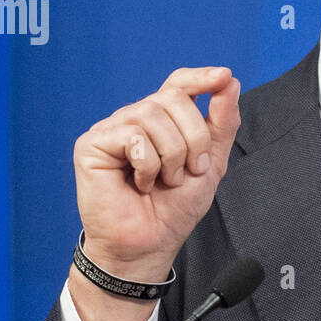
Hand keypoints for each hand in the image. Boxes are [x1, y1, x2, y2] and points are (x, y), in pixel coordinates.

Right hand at [72, 66, 240, 280]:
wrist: (150, 244)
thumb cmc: (174, 208)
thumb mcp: (210, 163)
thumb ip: (222, 123)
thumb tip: (229, 81)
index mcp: (161, 121)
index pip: (178, 83)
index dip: (200, 77)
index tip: (223, 77)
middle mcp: (135, 119)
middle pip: (173, 98)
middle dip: (194, 138)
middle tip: (189, 171)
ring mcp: (112, 129)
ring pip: (154, 115)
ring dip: (172, 156)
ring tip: (164, 181)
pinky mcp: (91, 145)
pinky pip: (133, 136)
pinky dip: (148, 165)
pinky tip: (139, 183)